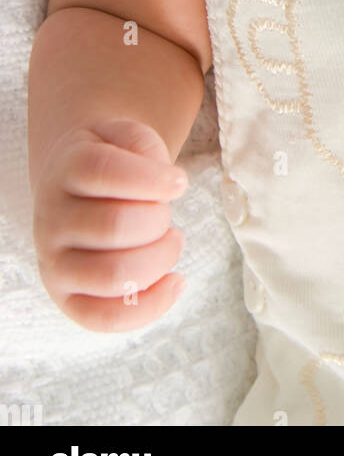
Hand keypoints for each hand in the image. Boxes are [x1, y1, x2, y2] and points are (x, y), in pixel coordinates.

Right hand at [32, 118, 187, 331]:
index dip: (151, 178)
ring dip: (159, 259)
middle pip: (113, 226)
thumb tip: (169, 184)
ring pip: (113, 275)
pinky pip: (104, 318)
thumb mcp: (128, 137)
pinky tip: (176, 282)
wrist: (76, 188)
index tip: (179, 182)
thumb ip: (147, 148)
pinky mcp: (67, 299)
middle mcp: (52, 219)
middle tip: (166, 214)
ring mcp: (55, 263)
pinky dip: (149, 306)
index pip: (103, 171)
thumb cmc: (115, 163)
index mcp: (67, 169)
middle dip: (158, 219)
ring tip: (172, 241)